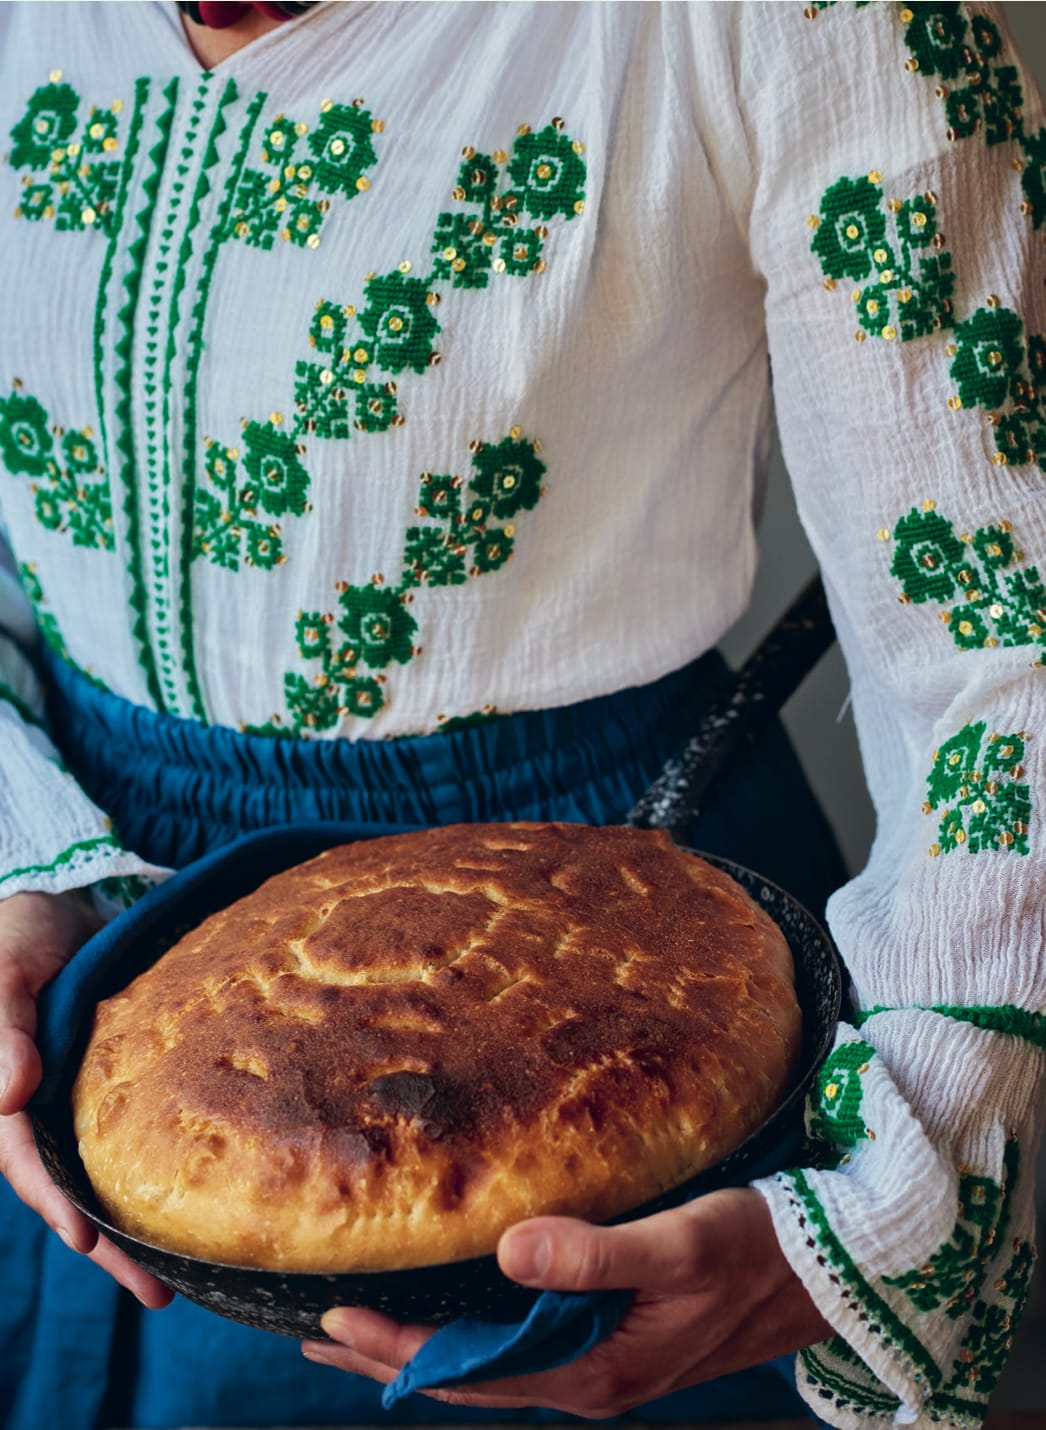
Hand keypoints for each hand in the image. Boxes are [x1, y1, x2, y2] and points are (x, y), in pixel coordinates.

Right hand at [0, 889, 171, 1307]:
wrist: (65, 906)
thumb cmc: (24, 934)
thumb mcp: (6, 967)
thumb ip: (2, 1025)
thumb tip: (9, 1093)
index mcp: (5, 1089)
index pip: (23, 1156)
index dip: (52, 1199)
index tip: (85, 1239)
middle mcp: (38, 1109)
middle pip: (66, 1191)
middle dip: (106, 1247)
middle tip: (157, 1293)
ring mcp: (74, 1107)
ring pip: (99, 1183)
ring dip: (130, 1234)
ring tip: (175, 1283)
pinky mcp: (114, 1094)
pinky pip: (129, 1148)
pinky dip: (152, 1183)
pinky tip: (191, 1214)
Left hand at [303, 1187, 831, 1415]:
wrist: (832, 1270)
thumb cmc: (762, 1250)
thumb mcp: (684, 1244)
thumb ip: (597, 1253)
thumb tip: (506, 1248)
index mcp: (596, 1371)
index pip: (469, 1372)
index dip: (397, 1353)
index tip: (333, 1323)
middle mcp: (590, 1378)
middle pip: (466, 1379)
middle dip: (390, 1361)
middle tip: (318, 1336)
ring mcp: (603, 1361)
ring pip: (491, 1365)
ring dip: (426, 1350)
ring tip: (364, 1336)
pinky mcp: (617, 1337)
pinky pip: (523, 1344)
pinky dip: (473, 1334)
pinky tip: (460, 1314)